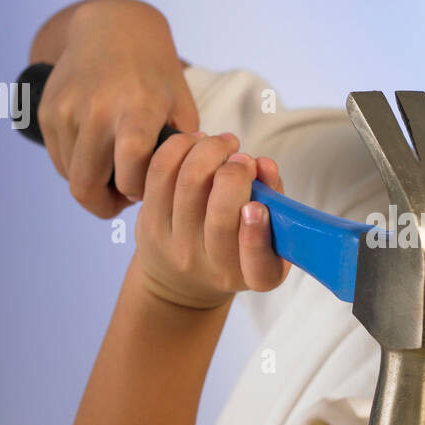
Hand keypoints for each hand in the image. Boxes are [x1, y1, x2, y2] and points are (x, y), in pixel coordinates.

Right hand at [34, 0, 198, 218]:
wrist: (113, 30)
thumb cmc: (155, 76)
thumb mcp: (182, 106)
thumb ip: (182, 151)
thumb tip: (181, 191)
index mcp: (138, 109)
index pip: (130, 169)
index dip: (137, 190)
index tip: (147, 188)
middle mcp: (98, 109)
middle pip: (86, 184)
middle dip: (104, 205)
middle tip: (123, 199)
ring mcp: (67, 109)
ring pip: (71, 176)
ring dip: (91, 184)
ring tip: (114, 170)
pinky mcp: (48, 110)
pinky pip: (58, 159)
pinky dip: (76, 166)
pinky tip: (97, 152)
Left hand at [133, 132, 292, 309]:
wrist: (179, 281)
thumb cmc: (232, 252)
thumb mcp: (266, 242)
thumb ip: (275, 202)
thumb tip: (265, 165)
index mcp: (246, 275)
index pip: (256, 263)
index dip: (257, 232)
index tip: (257, 206)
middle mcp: (208, 266)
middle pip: (220, 214)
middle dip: (236, 173)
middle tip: (244, 160)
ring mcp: (174, 245)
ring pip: (189, 182)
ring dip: (210, 151)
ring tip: (224, 145)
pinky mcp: (148, 223)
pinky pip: (160, 172)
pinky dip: (181, 147)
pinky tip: (197, 143)